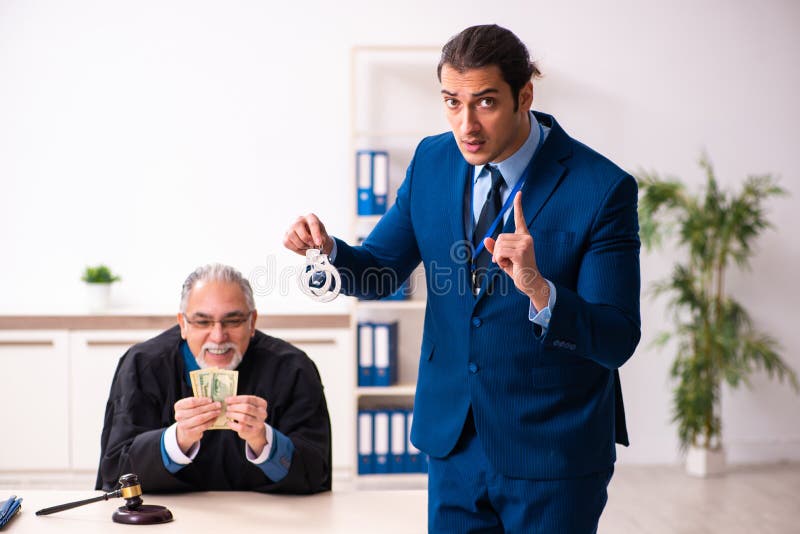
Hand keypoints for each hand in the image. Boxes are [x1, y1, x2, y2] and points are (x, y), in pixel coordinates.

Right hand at [174, 397, 221, 453]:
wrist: (185, 431)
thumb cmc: (190, 415)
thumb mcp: (191, 407)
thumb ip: (199, 402)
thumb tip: (213, 400)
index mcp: (179, 406)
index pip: (191, 402)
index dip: (202, 400)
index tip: (211, 400)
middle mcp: (179, 415)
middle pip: (197, 410)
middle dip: (209, 407)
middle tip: (218, 405)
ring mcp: (183, 425)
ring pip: (200, 418)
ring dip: (211, 414)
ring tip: (218, 411)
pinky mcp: (190, 432)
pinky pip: (203, 426)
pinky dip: (210, 422)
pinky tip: (215, 418)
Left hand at [225, 395, 268, 455]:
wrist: (256, 431)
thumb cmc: (250, 415)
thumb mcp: (250, 406)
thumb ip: (241, 402)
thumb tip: (228, 399)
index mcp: (262, 404)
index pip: (248, 399)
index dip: (236, 399)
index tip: (227, 400)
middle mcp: (263, 413)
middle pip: (247, 408)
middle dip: (234, 407)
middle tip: (227, 407)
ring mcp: (259, 423)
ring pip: (244, 418)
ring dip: (233, 415)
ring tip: (227, 414)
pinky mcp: (253, 432)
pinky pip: (241, 427)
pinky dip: (232, 424)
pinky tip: (228, 422)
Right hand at [284, 214, 333, 255]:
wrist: (314, 241)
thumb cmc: (319, 237)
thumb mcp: (324, 237)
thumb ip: (322, 240)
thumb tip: (317, 243)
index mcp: (311, 217)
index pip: (312, 223)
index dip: (315, 234)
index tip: (318, 243)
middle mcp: (299, 220)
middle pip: (298, 226)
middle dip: (306, 239)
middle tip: (312, 245)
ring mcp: (291, 227)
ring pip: (291, 235)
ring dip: (301, 245)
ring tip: (307, 247)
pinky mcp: (286, 235)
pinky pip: (287, 242)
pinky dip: (295, 248)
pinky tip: (301, 248)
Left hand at [484, 191, 549, 309]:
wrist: (530, 283)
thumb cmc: (518, 269)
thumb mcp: (504, 258)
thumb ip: (495, 249)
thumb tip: (486, 240)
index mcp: (523, 236)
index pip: (520, 218)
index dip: (518, 205)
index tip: (519, 192)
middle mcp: (526, 238)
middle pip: (499, 237)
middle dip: (497, 250)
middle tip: (506, 260)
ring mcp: (525, 244)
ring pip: (498, 245)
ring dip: (498, 256)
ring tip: (508, 263)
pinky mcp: (521, 252)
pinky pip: (500, 252)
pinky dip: (499, 260)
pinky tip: (508, 265)